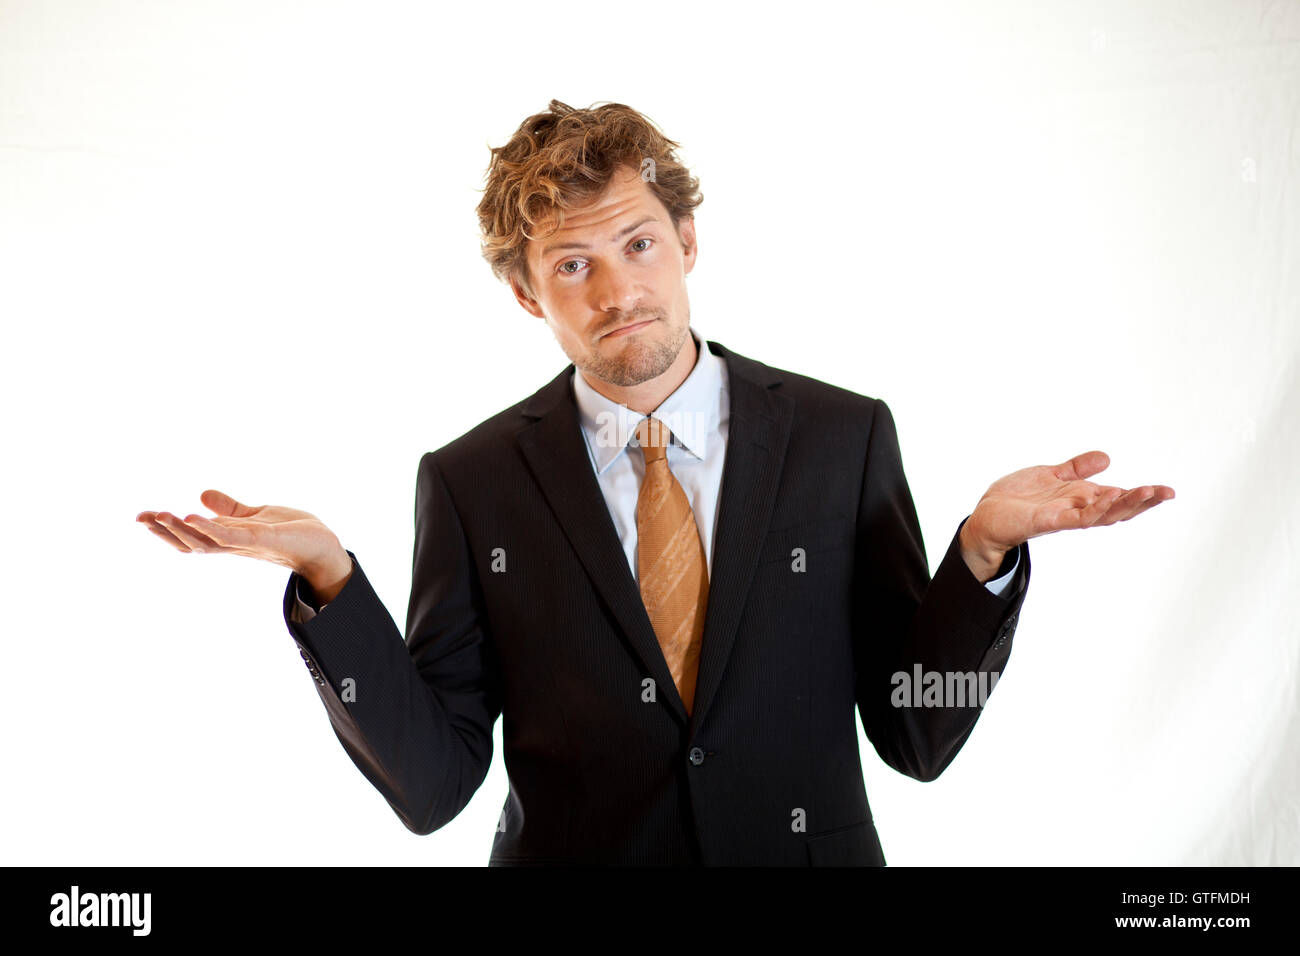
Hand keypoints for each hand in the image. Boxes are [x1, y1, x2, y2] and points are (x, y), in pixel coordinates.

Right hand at [136, 490, 352, 600]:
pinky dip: (211, 528)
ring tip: (161, 515)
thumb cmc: (292, 533)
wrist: (323, 545)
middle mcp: (232, 544)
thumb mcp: (254, 515)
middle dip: (165, 531)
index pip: (190, 536)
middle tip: (141, 518)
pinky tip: (193, 517)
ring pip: (206, 541)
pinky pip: (230, 537)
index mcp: (228, 538)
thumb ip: (229, 508)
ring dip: (182, 530)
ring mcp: (246, 543)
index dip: (166, 529)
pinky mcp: (261, 539)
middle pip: (191, 542)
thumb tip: (200, 494)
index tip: (141, 517)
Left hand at [959, 451, 1174, 581]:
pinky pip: (1077, 517)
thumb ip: (1078, 467)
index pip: (1117, 496)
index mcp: (1080, 497)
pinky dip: (1094, 509)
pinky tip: (1108, 499)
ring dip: (1125, 504)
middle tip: (1167, 493)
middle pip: (1118, 508)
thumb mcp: (1052, 474)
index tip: (1166, 490)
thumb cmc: (1017, 498)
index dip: (1141, 494)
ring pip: (1103, 514)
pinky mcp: (1049, 520)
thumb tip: (1107, 457)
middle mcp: (1077, 508)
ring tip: (1147, 493)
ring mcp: (1065, 516)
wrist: (987, 515)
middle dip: (1143, 501)